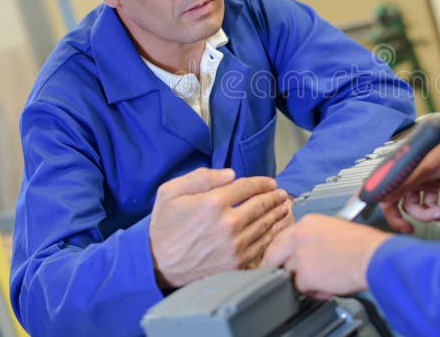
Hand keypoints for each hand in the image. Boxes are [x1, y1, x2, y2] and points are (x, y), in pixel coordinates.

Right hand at [149, 168, 289, 289]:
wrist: (155, 264)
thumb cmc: (162, 226)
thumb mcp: (171, 191)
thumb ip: (201, 177)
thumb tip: (231, 175)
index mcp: (213, 203)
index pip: (247, 187)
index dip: (262, 183)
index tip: (270, 183)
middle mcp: (227, 224)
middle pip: (260, 206)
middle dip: (274, 198)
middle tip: (282, 194)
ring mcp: (234, 246)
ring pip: (265, 226)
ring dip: (277, 215)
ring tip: (284, 208)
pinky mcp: (235, 263)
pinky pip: (261, 247)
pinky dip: (272, 236)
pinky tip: (276, 230)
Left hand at [261, 214, 390, 299]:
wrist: (373, 256)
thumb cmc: (363, 244)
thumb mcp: (335, 228)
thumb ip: (314, 237)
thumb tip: (305, 250)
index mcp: (307, 222)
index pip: (281, 238)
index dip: (280, 252)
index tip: (281, 259)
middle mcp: (299, 236)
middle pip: (273, 254)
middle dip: (276, 266)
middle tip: (284, 275)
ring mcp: (300, 256)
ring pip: (288, 273)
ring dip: (301, 280)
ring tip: (322, 280)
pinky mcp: (305, 275)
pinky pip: (300, 288)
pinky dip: (313, 291)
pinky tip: (327, 286)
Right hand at [381, 108, 439, 232]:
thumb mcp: (428, 164)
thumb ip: (406, 180)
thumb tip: (385, 196)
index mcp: (401, 164)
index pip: (382, 188)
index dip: (381, 205)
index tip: (389, 221)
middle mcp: (407, 172)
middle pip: (395, 200)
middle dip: (402, 217)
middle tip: (408, 228)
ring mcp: (420, 178)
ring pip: (414, 205)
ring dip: (426, 214)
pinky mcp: (433, 182)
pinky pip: (428, 202)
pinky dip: (435, 210)